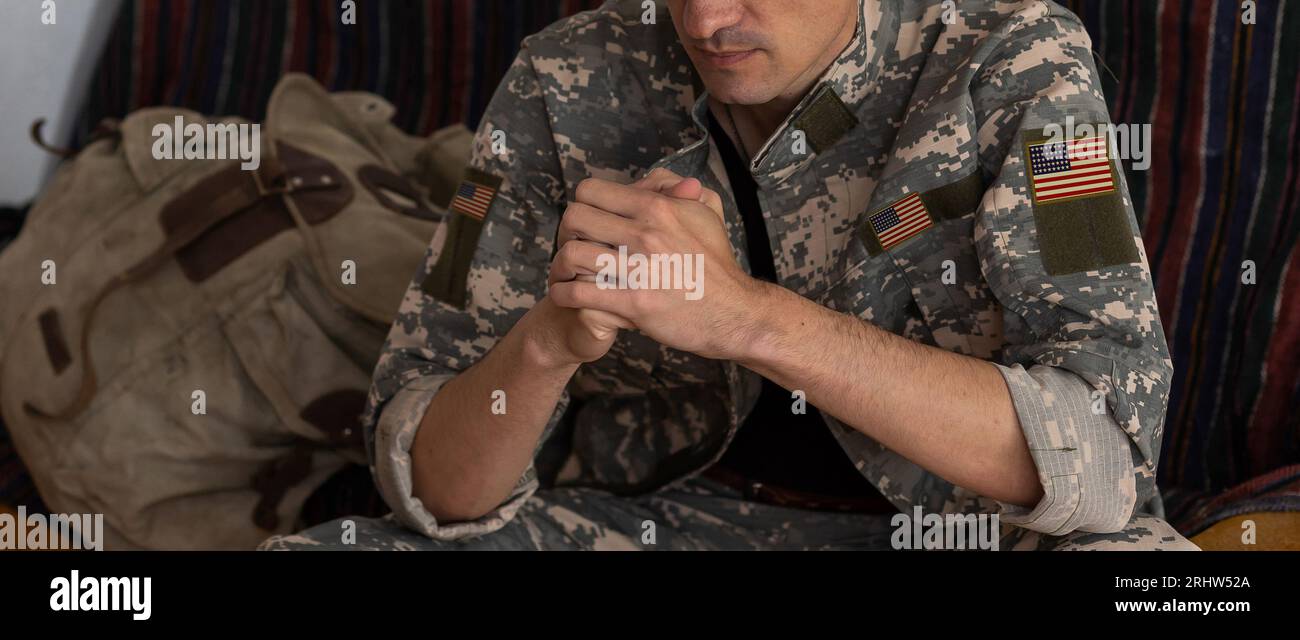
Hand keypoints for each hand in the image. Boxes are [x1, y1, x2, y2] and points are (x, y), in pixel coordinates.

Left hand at [548, 168, 762, 359]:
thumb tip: (650, 178)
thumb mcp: (705, 212)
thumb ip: (675, 188)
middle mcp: (646, 233)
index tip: (585, 222)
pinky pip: (579, 292)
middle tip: (571, 245)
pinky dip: (563, 293)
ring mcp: (639, 269)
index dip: (582, 204)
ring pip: (572, 255)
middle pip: (574, 218)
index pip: (591, 190)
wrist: (734, 312)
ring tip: (563, 273)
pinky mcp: (633, 304)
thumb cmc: (717, 263)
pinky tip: (565, 294)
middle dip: (565, 232)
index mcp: (658, 207)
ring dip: (560, 265)